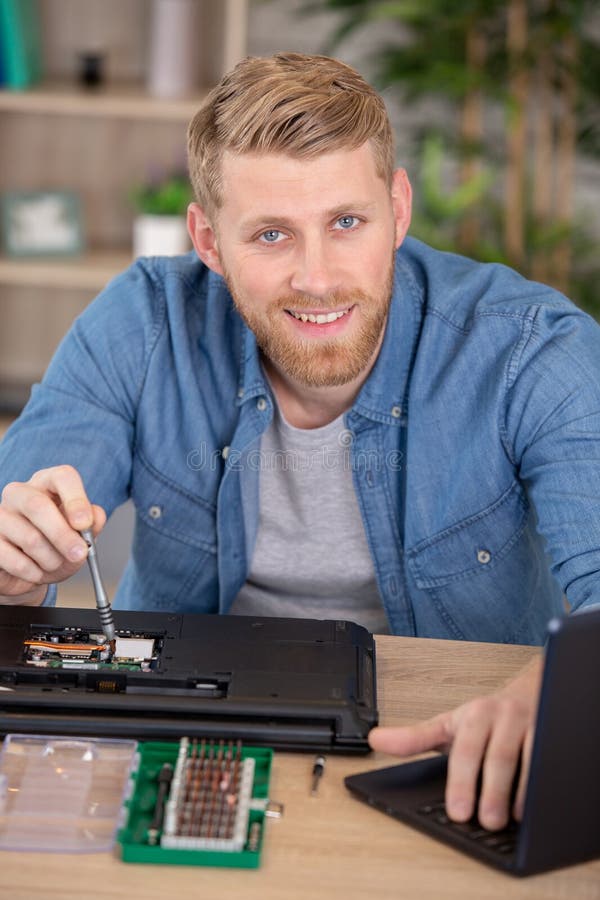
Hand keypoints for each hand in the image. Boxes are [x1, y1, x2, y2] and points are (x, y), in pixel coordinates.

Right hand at [0, 465, 105, 603]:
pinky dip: (32, 571)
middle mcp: (20, 494)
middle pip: (38, 505)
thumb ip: (91, 524)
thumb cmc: (56, 546)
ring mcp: (0, 515)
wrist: (28, 572)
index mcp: (47, 484)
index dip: (75, 499)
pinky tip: (37, 572)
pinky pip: (13, 558)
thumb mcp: (79, 536)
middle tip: (79, 553)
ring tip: (55, 564)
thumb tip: (95, 516)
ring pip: (29, 537)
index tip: (84, 524)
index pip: (62, 477)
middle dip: (62, 535)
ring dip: (51, 559)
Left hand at [369, 656, 542, 830]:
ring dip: (513, 791)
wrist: (527, 694)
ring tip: (503, 819)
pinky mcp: (549, 732)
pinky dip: (538, 785)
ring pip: (522, 756)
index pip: (462, 749)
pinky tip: (529, 806)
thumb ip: (413, 738)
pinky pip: (546, 758)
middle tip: (478, 820)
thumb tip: (375, 740)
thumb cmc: (485, 719)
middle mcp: (499, 716)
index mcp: (471, 715)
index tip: (456, 811)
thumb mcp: (447, 725)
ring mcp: (527, 723)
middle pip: (493, 755)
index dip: (458, 781)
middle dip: (486, 790)